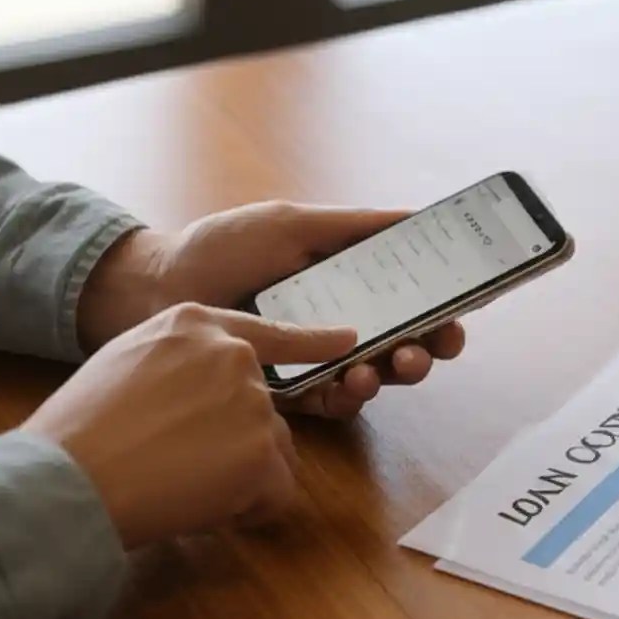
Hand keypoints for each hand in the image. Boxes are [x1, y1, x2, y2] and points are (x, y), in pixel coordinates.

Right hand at [25, 303, 356, 548]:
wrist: (68, 475)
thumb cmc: (78, 430)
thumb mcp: (123, 362)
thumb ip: (175, 363)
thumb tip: (196, 391)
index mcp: (194, 324)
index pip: (267, 332)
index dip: (309, 341)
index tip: (347, 340)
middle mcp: (233, 354)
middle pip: (264, 409)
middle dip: (235, 444)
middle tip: (176, 463)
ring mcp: (253, 402)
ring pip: (273, 453)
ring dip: (241, 478)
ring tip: (178, 483)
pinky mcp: (262, 452)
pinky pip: (277, 493)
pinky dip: (249, 510)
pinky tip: (199, 505)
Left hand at [78, 202, 465, 417]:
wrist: (157, 287)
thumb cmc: (223, 247)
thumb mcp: (293, 224)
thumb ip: (355, 227)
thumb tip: (418, 216)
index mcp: (348, 283)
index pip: (410, 301)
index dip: (441, 309)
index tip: (461, 311)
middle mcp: (340, 324)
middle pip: (404, 344)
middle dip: (427, 350)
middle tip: (431, 349)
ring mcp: (317, 361)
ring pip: (377, 377)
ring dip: (394, 374)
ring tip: (388, 365)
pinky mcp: (290, 392)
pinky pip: (335, 403)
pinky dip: (352, 395)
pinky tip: (352, 382)